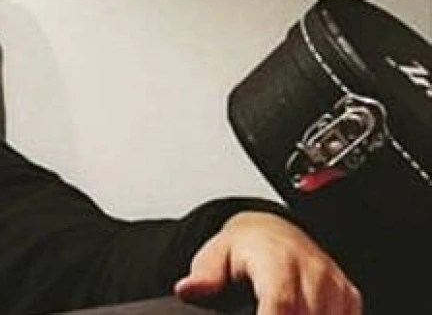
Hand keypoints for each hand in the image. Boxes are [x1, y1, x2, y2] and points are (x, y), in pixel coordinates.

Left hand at [174, 211, 360, 314]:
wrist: (272, 229)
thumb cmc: (244, 246)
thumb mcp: (215, 253)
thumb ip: (204, 275)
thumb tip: (187, 289)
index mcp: (277, 260)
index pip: (281, 303)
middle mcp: (311, 270)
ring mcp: (333, 283)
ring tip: (276, 313)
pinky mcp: (347, 294)